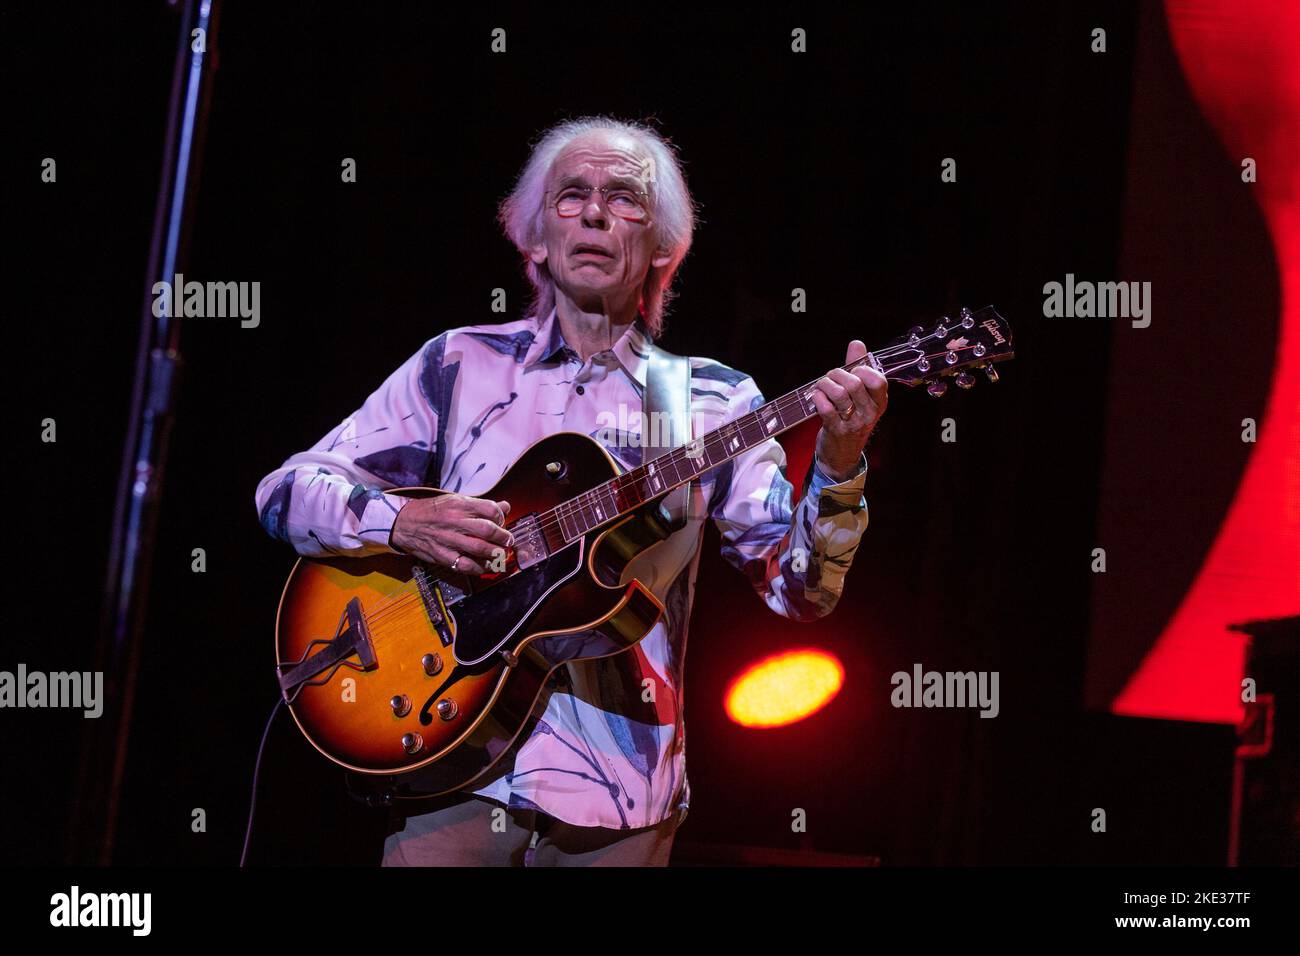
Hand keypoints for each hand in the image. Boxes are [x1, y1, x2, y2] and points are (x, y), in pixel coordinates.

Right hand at [390, 493, 512, 574]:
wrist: (403, 523)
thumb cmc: (432, 511)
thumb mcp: (455, 501)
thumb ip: (480, 506)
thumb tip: (505, 507)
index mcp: (459, 505)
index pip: (489, 509)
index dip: (501, 517)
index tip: (502, 523)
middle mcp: (454, 521)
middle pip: (487, 530)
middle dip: (503, 537)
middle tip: (508, 541)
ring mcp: (448, 539)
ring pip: (479, 549)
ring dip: (495, 554)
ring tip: (500, 554)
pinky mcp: (442, 555)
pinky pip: (465, 565)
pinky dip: (479, 568)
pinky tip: (485, 566)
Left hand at [810, 340, 888, 480]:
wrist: (842, 454)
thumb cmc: (851, 418)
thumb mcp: (860, 395)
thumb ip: (859, 367)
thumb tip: (857, 344)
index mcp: (879, 402)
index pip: (878, 380)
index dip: (862, 369)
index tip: (852, 370)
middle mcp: (869, 413)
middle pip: (854, 383)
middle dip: (836, 374)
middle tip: (830, 377)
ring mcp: (853, 423)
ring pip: (839, 393)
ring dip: (825, 385)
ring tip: (821, 386)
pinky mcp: (836, 430)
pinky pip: (825, 408)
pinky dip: (817, 398)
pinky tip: (816, 397)